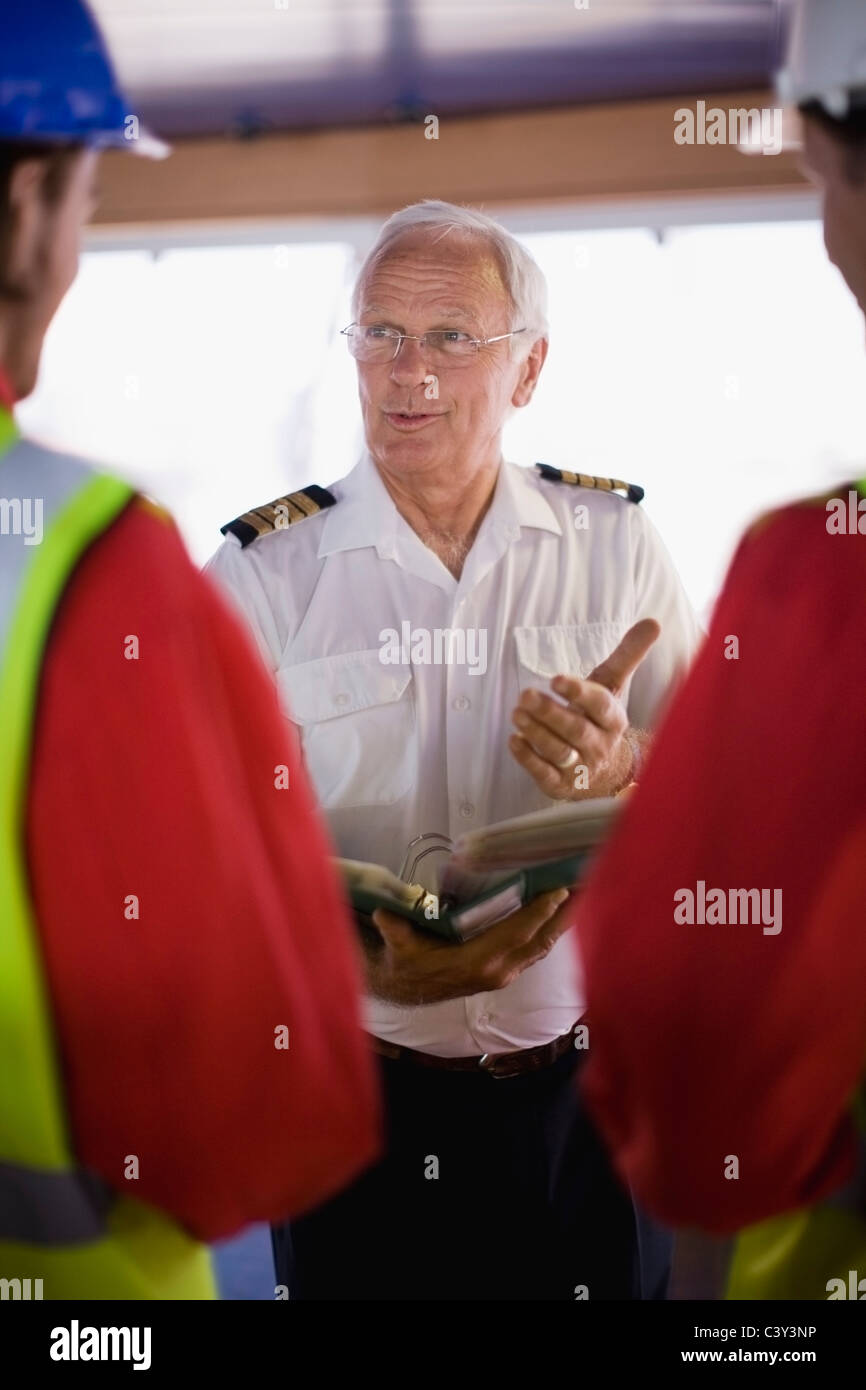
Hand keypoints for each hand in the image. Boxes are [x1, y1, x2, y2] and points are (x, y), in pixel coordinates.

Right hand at [364, 888, 575, 1005]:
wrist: (407, 985)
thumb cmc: (406, 958)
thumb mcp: (398, 943)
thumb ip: (396, 930)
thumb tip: (387, 914)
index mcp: (476, 964)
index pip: (514, 936)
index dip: (537, 914)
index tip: (558, 890)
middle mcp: (498, 971)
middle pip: (541, 940)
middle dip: (566, 914)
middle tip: (589, 881)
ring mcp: (507, 972)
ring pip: (544, 945)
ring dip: (566, 920)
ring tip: (588, 890)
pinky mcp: (510, 968)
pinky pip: (538, 947)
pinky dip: (555, 927)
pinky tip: (567, 908)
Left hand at [508, 618, 659, 799]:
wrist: (607, 771)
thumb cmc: (601, 718)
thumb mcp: (613, 685)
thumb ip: (628, 654)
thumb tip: (653, 622)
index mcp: (613, 718)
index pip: (598, 704)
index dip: (578, 692)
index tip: (556, 678)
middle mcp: (599, 744)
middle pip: (575, 730)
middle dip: (550, 712)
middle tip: (525, 695)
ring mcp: (581, 767)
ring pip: (559, 752)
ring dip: (537, 733)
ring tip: (517, 714)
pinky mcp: (561, 784)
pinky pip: (545, 774)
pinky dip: (528, 759)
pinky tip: (514, 741)